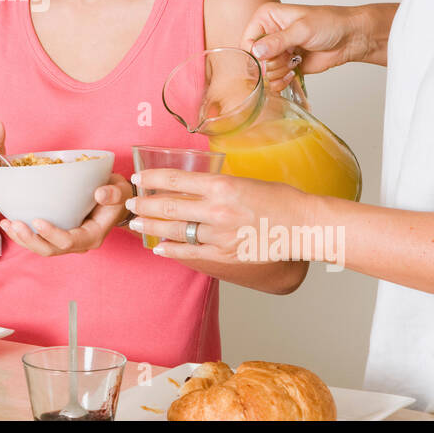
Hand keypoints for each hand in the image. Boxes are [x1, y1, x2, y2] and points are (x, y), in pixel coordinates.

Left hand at [0, 172, 133, 255]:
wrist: (115, 201)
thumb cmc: (117, 196)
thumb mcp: (121, 191)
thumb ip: (113, 193)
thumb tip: (99, 193)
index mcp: (92, 235)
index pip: (70, 241)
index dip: (52, 234)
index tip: (37, 220)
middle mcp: (78, 243)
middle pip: (50, 250)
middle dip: (30, 240)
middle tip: (14, 223)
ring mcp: (65, 241)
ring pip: (40, 247)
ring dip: (21, 238)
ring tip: (6, 223)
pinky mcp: (56, 235)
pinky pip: (37, 239)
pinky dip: (22, 233)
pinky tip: (7, 221)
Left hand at [125, 168, 313, 262]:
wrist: (303, 226)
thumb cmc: (281, 200)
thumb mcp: (245, 181)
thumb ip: (217, 185)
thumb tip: (192, 186)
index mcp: (222, 185)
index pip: (176, 179)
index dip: (152, 178)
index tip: (138, 177)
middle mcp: (217, 209)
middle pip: (169, 205)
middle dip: (144, 203)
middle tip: (130, 201)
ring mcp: (220, 234)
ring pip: (176, 230)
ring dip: (152, 226)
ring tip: (136, 222)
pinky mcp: (225, 255)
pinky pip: (191, 253)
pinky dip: (172, 250)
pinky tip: (159, 247)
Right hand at [240, 3, 372, 90]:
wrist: (349, 38)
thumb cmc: (329, 23)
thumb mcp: (302, 29)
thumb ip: (278, 41)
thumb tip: (257, 52)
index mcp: (266, 17)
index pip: (247, 40)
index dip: (255, 54)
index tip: (269, 58)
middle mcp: (269, 34)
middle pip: (254, 59)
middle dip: (272, 63)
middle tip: (288, 56)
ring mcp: (277, 51)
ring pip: (264, 71)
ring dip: (279, 71)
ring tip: (294, 61)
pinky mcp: (285, 65)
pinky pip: (273, 79)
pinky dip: (281, 80)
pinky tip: (292, 73)